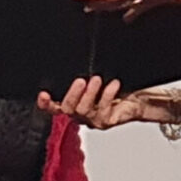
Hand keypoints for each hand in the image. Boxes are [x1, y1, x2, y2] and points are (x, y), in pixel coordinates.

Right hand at [37, 76, 177, 130]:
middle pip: (67, 109)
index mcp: (72, 104)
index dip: (45, 103)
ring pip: (84, 110)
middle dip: (73, 94)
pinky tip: (113, 85)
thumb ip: (84, 75)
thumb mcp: (96, 80)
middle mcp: (79, 114)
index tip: (43, 94)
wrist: (137, 100)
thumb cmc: (114, 89)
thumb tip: (77, 59)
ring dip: (90, 94)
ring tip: (97, 80)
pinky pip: (103, 109)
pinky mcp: (105, 121)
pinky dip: (108, 95)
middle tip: (80, 81)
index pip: (53, 106)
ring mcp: (92, 119)